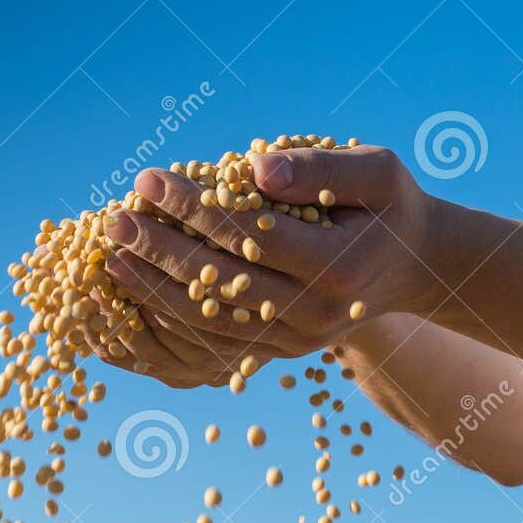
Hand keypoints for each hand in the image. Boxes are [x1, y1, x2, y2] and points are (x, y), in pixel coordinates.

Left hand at [100, 145, 437, 382]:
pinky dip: (167, 326)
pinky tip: (131, 300)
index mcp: (340, 266)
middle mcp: (316, 314)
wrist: (411, 264)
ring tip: (111, 259)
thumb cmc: (388, 205)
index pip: (251, 235)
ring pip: (211, 325)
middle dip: (160, 251)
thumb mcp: (376, 171)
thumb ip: (318, 168)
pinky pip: (212, 347)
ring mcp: (296, 342)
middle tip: (113, 221)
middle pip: (222, 284)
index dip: (194, 207)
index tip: (148, 179)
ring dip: (153, 293)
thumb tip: (254, 169)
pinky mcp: (278, 354)